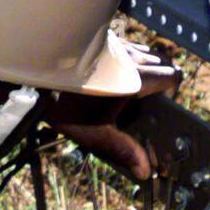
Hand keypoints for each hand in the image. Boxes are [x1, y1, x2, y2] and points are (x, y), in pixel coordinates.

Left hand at [45, 40, 181, 180]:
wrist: (36, 74)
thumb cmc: (67, 104)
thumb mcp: (96, 132)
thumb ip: (123, 150)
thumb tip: (144, 171)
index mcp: (136, 79)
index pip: (172, 76)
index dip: (171, 90)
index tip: (159, 103)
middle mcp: (131, 57)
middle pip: (162, 60)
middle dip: (160, 77)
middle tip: (146, 97)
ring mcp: (116, 44)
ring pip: (144, 50)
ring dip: (143, 65)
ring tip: (127, 85)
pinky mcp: (101, 38)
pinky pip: (124, 45)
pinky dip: (124, 57)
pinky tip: (108, 73)